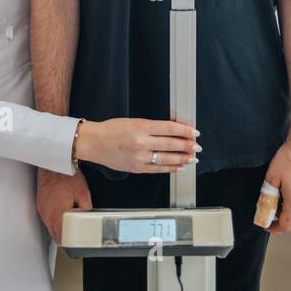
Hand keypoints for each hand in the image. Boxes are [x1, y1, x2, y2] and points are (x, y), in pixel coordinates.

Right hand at [37, 167, 91, 245]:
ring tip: (68, 225)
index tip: (74, 245)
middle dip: (63, 237)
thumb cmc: (66, 176)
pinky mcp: (40, 202)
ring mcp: (42, 208)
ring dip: (58, 228)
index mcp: (57, 215)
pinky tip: (60, 213)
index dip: (68, 243)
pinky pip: (46, 216)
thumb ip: (85, 209)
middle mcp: (47, 214)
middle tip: (73, 238)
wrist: (54, 163)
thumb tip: (87, 217)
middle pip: (54, 234)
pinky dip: (53, 219)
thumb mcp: (83, 193)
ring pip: (49, 225)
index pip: (61, 238)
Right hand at [77, 118, 198, 173]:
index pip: (169, 129)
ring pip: (167, 159)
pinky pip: (158, 170)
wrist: (94, 142)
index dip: (185, 131)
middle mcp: (141, 143)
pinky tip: (179, 167)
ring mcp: (140, 158)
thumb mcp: (133, 121)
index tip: (194, 132)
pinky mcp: (137, 168)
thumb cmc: (111, 129)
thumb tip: (172, 129)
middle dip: (187, 146)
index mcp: (141, 127)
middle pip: (171, 144)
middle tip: (197, 146)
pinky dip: (170, 168)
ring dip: (183, 158)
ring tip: (193, 158)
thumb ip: (153, 126)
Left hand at [261, 143, 290, 232]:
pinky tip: (289, 192)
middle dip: (281, 223)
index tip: (266, 224)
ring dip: (289, 213)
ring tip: (278, 201)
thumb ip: (267, 196)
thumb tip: (263, 207)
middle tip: (270, 215)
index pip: (285, 226)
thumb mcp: (272, 177)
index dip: (273, 228)